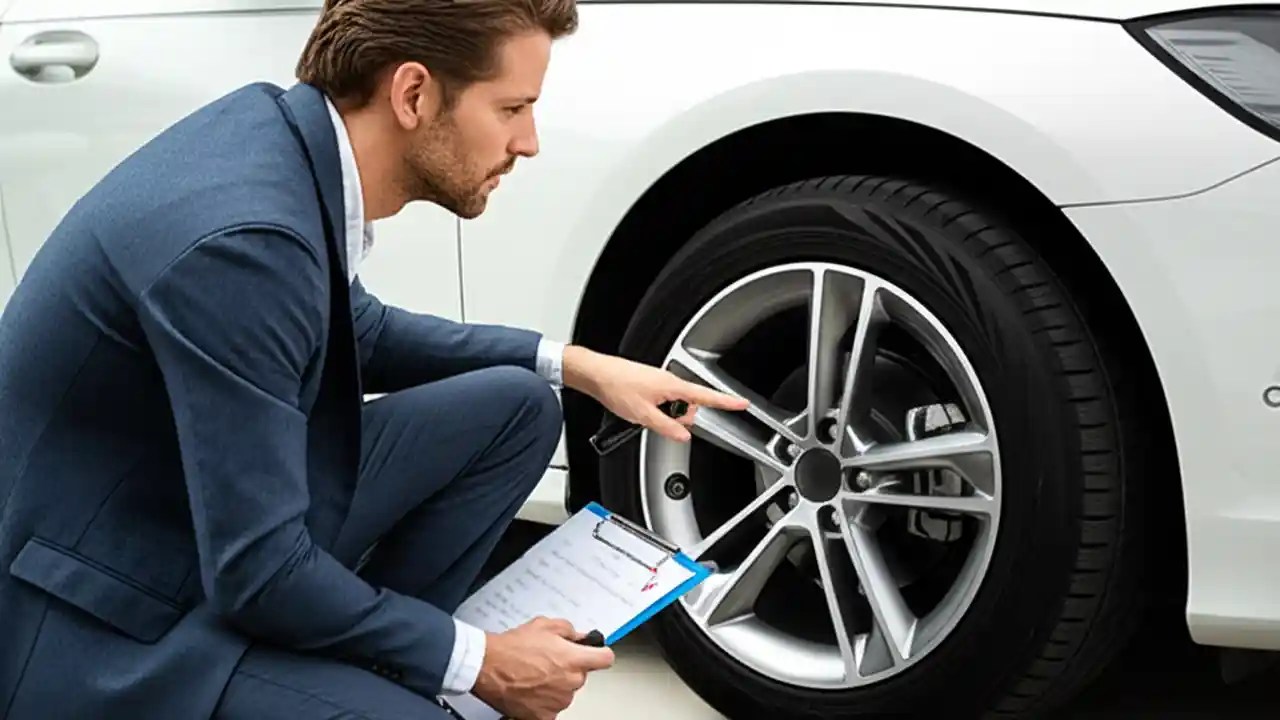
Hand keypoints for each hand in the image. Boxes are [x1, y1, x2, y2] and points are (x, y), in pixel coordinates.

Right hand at [471, 616, 614, 719]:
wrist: (487, 667)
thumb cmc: (512, 647)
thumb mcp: (544, 625)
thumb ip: (568, 630)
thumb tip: (579, 637)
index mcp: (575, 659)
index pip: (605, 659)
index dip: (600, 654)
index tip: (596, 654)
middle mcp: (571, 682)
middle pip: (581, 675)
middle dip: (569, 668)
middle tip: (548, 661)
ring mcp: (558, 701)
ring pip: (566, 692)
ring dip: (556, 685)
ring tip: (534, 675)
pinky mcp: (544, 716)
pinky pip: (551, 708)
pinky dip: (543, 702)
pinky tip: (530, 690)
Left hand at [563, 345, 749, 441]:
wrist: (596, 374)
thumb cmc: (616, 387)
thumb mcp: (643, 415)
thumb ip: (667, 427)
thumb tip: (683, 434)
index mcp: (672, 386)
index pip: (706, 396)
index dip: (726, 402)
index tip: (742, 404)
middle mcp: (668, 382)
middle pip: (687, 407)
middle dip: (678, 418)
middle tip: (657, 421)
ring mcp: (659, 383)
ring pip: (673, 406)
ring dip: (664, 414)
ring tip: (642, 413)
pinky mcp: (649, 385)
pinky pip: (661, 401)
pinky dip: (655, 409)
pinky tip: (638, 409)